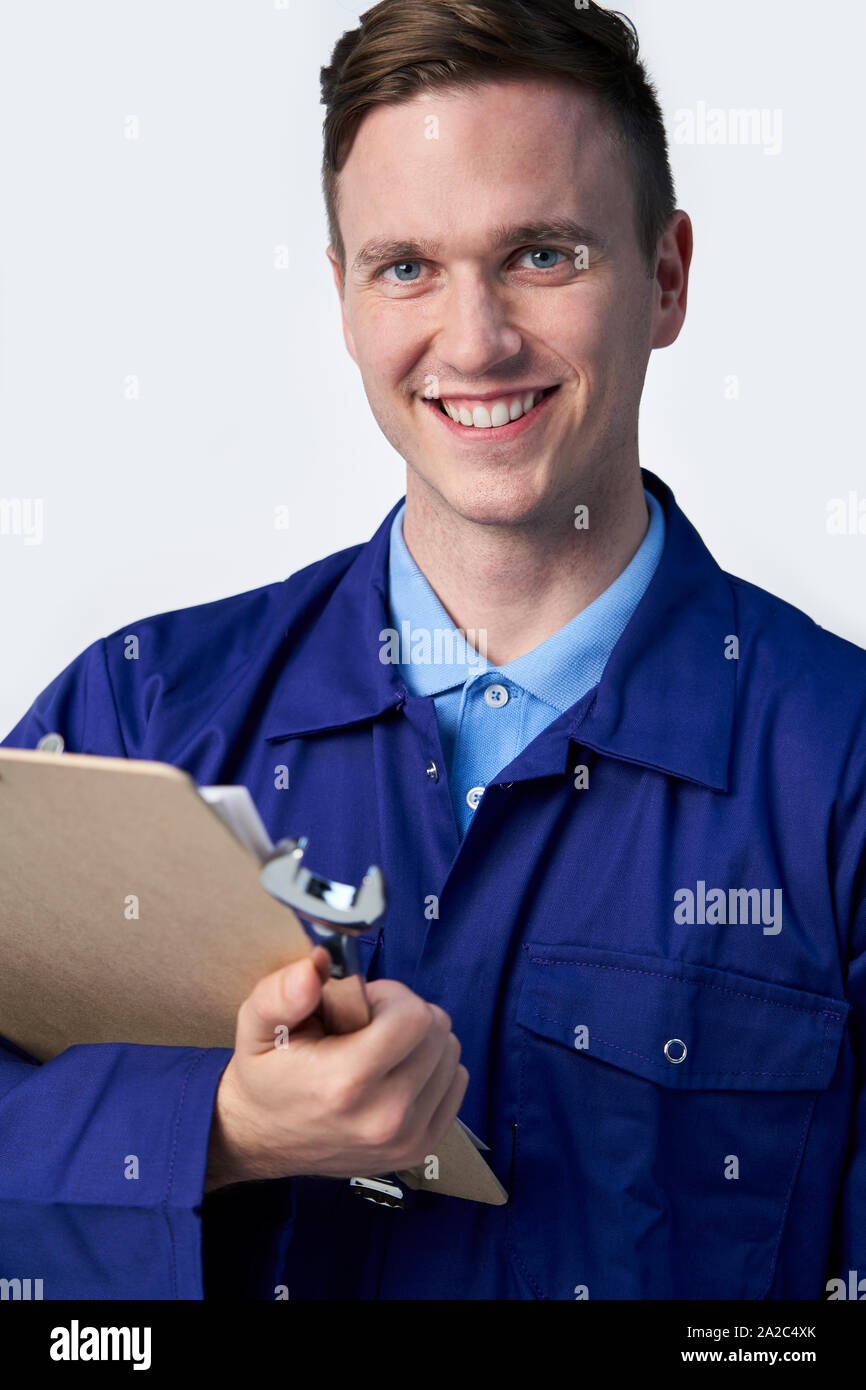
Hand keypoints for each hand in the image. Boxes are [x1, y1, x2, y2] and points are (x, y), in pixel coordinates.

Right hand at [204, 946, 467, 1190]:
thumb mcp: (256, 1025)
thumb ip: (280, 994)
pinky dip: (433, 1068)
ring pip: (450, 1054)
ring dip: (421, 1041)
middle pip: (437, 1032)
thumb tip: (314, 967)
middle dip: (405, 1015)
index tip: (363, 1005)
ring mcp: (407, 1138)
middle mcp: (384, 1116)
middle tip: (368, 1027)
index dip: (390, 997)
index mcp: (346, 1083)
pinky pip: (455, 1082)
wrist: (263, 1139)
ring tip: (380, 1050)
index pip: (414, 1017)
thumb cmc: (266, 1075)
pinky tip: (396, 1072)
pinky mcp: (422, 1148)